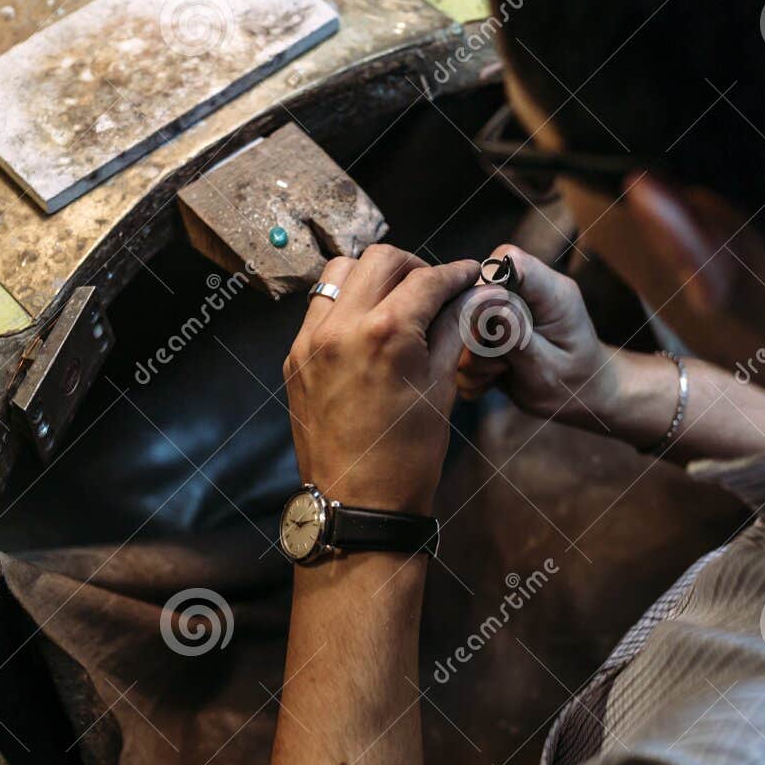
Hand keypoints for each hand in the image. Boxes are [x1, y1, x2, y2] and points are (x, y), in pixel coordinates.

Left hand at [284, 246, 480, 515]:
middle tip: (433, 287)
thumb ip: (451, 332)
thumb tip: (464, 299)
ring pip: (340, 272)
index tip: (468, 275)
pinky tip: (366, 326)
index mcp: (385, 335)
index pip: (427, 279)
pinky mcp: (295, 358)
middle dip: (414, 266)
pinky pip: (318, 307)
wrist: (358, 505)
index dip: (456, 273)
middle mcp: (341, 328)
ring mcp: (311, 342)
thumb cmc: (406, 458)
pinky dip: (345, 304)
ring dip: (372, 277)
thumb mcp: (441, 389)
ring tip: (396, 301)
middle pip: (380, 259)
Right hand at [455, 244, 610, 421]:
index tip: (482, 325)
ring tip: (499, 375)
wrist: (580, 400)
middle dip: (476, 333)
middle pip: (478, 290)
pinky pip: (466, 343)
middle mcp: (528, 296)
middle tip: (499, 365)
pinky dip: (472, 369)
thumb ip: (518, 337)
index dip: (486, 283)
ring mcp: (508, 312)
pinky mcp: (494, 331)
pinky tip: (491, 381)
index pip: (510, 260)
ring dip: (474, 356)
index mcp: (552, 294)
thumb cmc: (574, 385)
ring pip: (466, 322)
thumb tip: (490, 306)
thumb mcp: (548, 369)